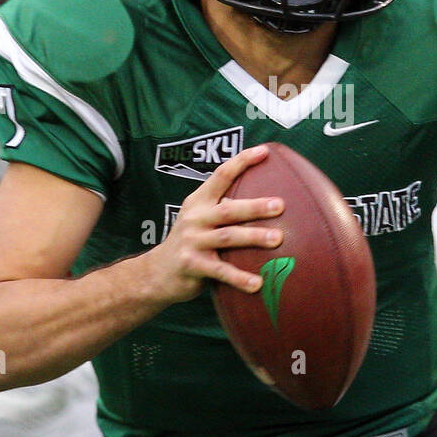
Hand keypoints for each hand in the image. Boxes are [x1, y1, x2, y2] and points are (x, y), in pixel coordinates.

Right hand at [144, 144, 284, 302]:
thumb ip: (224, 208)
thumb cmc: (191, 242)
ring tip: (277, 239)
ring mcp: (192, 241)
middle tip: (280, 205)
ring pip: (227, 237)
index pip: (221, 175)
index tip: (264, 152)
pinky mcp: (192, 265)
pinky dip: (240, 278)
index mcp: (199, 201)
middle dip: (255, 206)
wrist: (156, 272)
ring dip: (253, 237)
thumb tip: (265, 200)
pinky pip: (221, 271)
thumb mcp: (200, 218)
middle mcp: (195, 218)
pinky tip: (258, 284)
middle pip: (228, 209)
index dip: (241, 162)